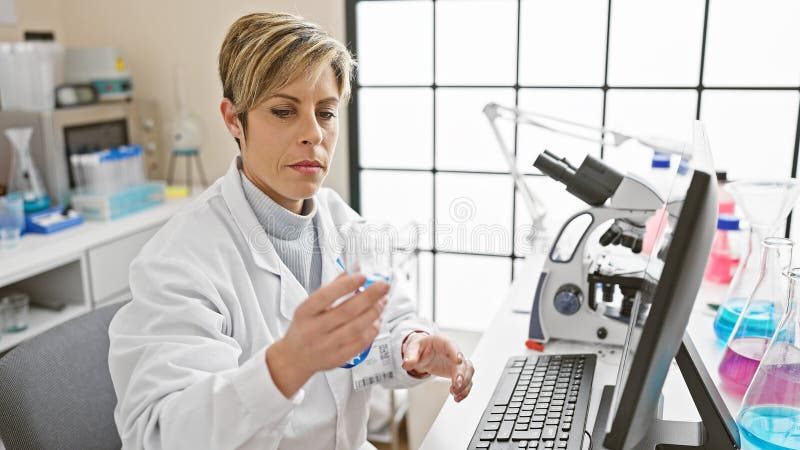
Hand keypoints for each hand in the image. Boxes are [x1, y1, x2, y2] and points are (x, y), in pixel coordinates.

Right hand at [267, 273, 389, 397]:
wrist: (295, 357)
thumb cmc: (305, 327)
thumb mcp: (310, 305)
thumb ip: (333, 286)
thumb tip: (355, 269)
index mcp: (305, 312)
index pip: (325, 296)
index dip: (345, 285)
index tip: (362, 276)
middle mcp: (314, 329)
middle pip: (346, 311)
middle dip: (369, 296)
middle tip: (383, 286)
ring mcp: (326, 345)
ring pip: (356, 328)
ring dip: (374, 312)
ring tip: (382, 301)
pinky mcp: (337, 358)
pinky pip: (360, 344)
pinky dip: (372, 330)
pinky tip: (377, 320)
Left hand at [401, 334, 474, 402]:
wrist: (424, 353)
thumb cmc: (421, 348)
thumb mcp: (413, 349)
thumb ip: (410, 356)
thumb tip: (407, 364)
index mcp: (442, 342)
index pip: (451, 345)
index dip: (455, 352)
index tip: (458, 360)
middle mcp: (453, 352)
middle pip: (463, 362)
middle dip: (462, 374)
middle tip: (456, 384)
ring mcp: (457, 363)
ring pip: (468, 372)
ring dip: (465, 384)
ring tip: (455, 394)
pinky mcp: (458, 372)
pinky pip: (467, 381)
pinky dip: (464, 390)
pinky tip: (457, 397)